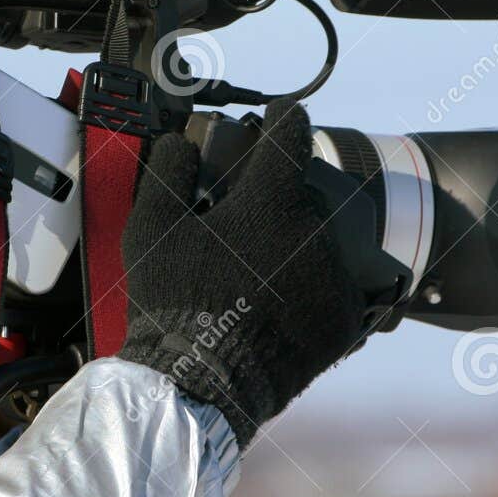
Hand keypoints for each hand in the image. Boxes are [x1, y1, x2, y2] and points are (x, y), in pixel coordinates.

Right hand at [116, 99, 363, 446]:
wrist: (202, 381)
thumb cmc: (175, 302)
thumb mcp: (152, 228)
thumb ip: (168, 171)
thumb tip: (179, 143)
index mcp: (273, 197)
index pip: (291, 129)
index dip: (280, 115)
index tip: (275, 116)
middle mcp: (317, 228)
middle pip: (306, 187)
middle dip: (279, 192)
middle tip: (245, 213)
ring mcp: (336, 274)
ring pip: (325, 235)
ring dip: (299, 238)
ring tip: (263, 264)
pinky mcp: (346, 317)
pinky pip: (338, 285)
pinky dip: (314, 284)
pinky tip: (282, 297)